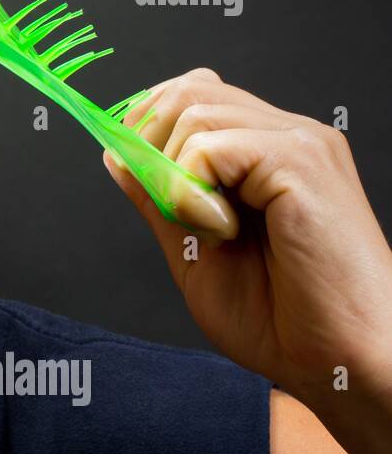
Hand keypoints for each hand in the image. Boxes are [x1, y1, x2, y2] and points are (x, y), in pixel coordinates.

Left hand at [103, 68, 391, 414]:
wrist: (339, 363)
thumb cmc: (280, 319)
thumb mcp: (192, 249)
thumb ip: (158, 197)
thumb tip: (115, 152)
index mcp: (264, 151)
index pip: (191, 92)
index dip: (148, 130)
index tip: (149, 186)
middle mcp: (285, 135)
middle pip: (185, 90)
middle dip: (152, 148)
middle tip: (177, 211)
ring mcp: (298, 143)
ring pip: (192, 110)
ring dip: (175, 178)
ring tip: (212, 231)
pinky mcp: (302, 161)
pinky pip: (209, 146)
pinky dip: (192, 193)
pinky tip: (224, 233)